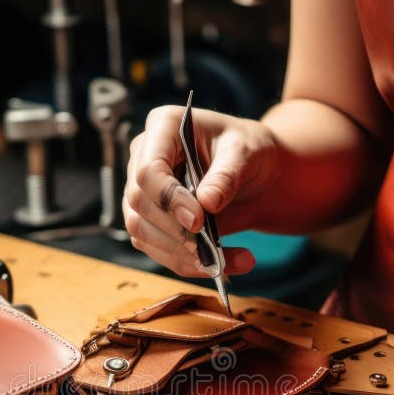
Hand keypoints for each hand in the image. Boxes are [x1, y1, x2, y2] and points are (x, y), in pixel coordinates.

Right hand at [123, 106, 279, 276]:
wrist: (254, 176)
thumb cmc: (248, 151)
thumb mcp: (247, 153)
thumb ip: (227, 175)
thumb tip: (207, 203)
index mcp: (164, 127)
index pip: (149, 168)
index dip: (168, 198)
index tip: (197, 220)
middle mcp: (144, 159)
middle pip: (139, 202)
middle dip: (173, 231)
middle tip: (209, 248)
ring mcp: (143, 193)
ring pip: (142, 232)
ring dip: (180, 255)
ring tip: (222, 264)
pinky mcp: (150, 222)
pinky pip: (158, 250)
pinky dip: (188, 264)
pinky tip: (221, 267)